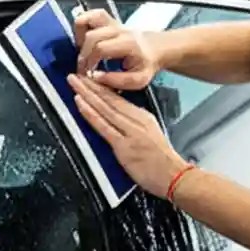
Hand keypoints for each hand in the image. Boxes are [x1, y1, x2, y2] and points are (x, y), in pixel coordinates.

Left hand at [68, 74, 187, 196]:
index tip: (88, 78)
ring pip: (104, 108)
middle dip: (91, 85)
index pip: (118, 99)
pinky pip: (103, 126)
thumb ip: (135, 126)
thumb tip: (119, 120)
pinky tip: (79, 103)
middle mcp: (136, 120)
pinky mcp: (123, 146)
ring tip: (74, 82)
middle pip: (109, 99)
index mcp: (142, 117)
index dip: (101, 87)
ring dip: (87, 94)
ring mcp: (129, 132)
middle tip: (75, 75)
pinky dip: (90, 113)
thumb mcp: (151, 135)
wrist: (175, 176)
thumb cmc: (163, 161)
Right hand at [73, 9, 160, 89]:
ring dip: (80, 36)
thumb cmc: (146, 64)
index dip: (90, 62)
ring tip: (84, 51)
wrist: (156, 48)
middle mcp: (119, 30)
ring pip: (89, 19)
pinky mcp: (108, 20)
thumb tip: (95, 76)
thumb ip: (117, 80)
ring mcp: (113, 23)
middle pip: (92, 36)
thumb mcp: (138, 79)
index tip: (88, 73)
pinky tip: (84, 39)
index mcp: (128, 44)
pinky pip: (91, 15)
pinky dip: (82, 24)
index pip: (100, 48)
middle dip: (84, 54)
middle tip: (84, 68)